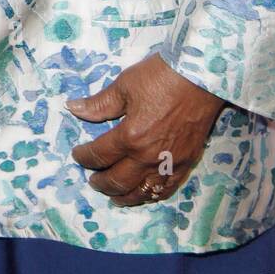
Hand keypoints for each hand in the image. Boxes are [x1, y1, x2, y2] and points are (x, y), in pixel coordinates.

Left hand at [64, 53, 226, 205]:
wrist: (200, 77)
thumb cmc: (160, 77)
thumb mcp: (124, 86)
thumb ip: (99, 104)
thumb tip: (73, 108)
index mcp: (130, 137)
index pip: (100, 154)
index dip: (84, 156)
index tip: (78, 155)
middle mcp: (148, 157)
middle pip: (118, 180)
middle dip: (101, 182)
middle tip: (93, 180)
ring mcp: (169, 163)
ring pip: (142, 192)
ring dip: (125, 196)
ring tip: (115, 196)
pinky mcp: (187, 163)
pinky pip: (167, 189)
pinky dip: (152, 195)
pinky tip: (144, 193)